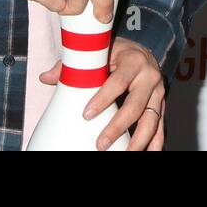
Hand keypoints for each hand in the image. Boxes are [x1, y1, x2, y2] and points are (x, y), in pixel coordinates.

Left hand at [36, 38, 165, 150]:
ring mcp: (158, 92)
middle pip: (136, 104)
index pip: (118, 81)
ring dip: (138, 140)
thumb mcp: (98, 51)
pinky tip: (148, 153)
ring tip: (125, 154)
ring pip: (151, 119)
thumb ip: (73, 64)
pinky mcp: (160, 104)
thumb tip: (46, 77)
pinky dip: (155, 142)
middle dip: (118, 126)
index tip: (86, 114)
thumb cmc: (117, 53)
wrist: (141, 52)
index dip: (103, 99)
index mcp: (134, 60)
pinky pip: (160, 125)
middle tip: (101, 144)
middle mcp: (150, 76)